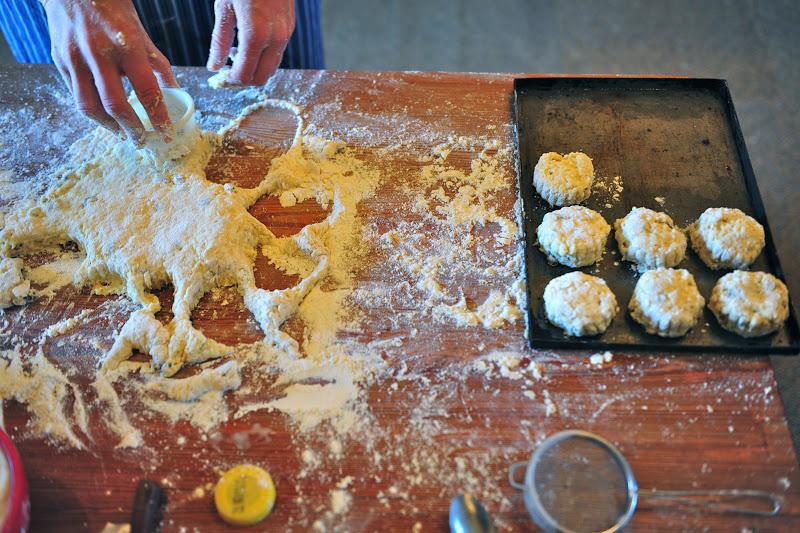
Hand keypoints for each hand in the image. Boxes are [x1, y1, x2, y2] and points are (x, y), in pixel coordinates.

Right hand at [43, 0, 177, 146]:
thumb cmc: (112, 8)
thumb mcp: (141, 32)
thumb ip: (157, 63)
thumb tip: (175, 90)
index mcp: (126, 45)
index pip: (146, 91)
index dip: (158, 117)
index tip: (166, 134)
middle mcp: (98, 53)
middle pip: (114, 105)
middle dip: (131, 129)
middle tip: (141, 141)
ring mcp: (75, 58)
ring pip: (89, 106)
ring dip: (108, 127)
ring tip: (122, 134)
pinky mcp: (59, 60)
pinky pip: (76, 95)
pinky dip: (93, 111)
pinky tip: (105, 117)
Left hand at [207, 0, 295, 85]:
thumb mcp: (224, 7)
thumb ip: (219, 41)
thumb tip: (214, 66)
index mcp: (255, 34)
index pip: (244, 74)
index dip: (230, 81)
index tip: (219, 78)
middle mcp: (275, 38)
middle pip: (261, 78)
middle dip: (243, 80)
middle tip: (228, 72)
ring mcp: (285, 34)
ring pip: (271, 68)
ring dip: (254, 69)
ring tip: (236, 56)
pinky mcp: (289, 29)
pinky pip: (277, 54)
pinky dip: (263, 58)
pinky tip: (248, 45)